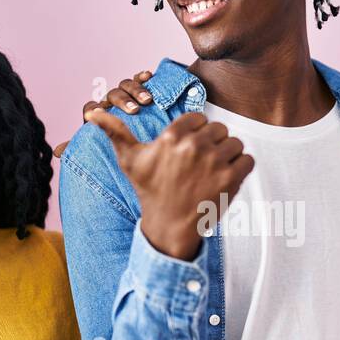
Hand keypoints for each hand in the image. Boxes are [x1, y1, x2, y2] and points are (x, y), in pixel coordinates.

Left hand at [53, 70, 153, 157]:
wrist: (140, 142)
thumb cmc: (117, 147)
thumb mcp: (99, 148)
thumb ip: (78, 148)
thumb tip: (56, 152)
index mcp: (98, 115)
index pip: (92, 107)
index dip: (95, 110)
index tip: (99, 114)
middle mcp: (111, 102)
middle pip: (112, 95)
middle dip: (123, 101)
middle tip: (134, 110)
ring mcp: (125, 94)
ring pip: (125, 85)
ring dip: (136, 91)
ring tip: (147, 101)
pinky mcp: (140, 90)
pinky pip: (139, 80)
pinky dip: (142, 77)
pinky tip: (148, 76)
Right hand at [88, 110, 253, 260]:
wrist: (169, 227)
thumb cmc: (150, 191)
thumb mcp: (130, 161)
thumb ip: (115, 132)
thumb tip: (92, 113)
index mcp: (172, 136)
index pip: (199, 118)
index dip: (196, 134)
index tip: (190, 150)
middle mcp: (194, 146)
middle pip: (219, 129)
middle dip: (213, 144)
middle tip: (202, 164)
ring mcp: (214, 162)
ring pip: (235, 143)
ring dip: (229, 156)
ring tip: (214, 171)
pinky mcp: (230, 179)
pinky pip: (247, 160)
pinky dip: (241, 168)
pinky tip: (226, 179)